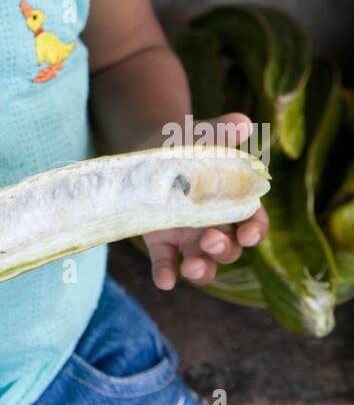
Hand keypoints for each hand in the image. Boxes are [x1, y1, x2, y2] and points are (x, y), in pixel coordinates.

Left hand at [139, 113, 269, 290]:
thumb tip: (242, 123)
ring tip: (191, 268)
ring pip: (203, 261)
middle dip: (223, 248)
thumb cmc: (187, 142)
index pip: (253, 222)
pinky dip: (167, 273)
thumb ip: (222, 131)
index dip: (254, 231)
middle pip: (229, 247)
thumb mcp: (203, 134)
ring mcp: (188, 236)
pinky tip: (165, 281)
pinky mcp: (162, 240)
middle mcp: (215, 224)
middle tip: (210, 240)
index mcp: (233, 201)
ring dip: (202, 269)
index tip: (249, 234)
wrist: (149, 148)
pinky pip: (167, 262)